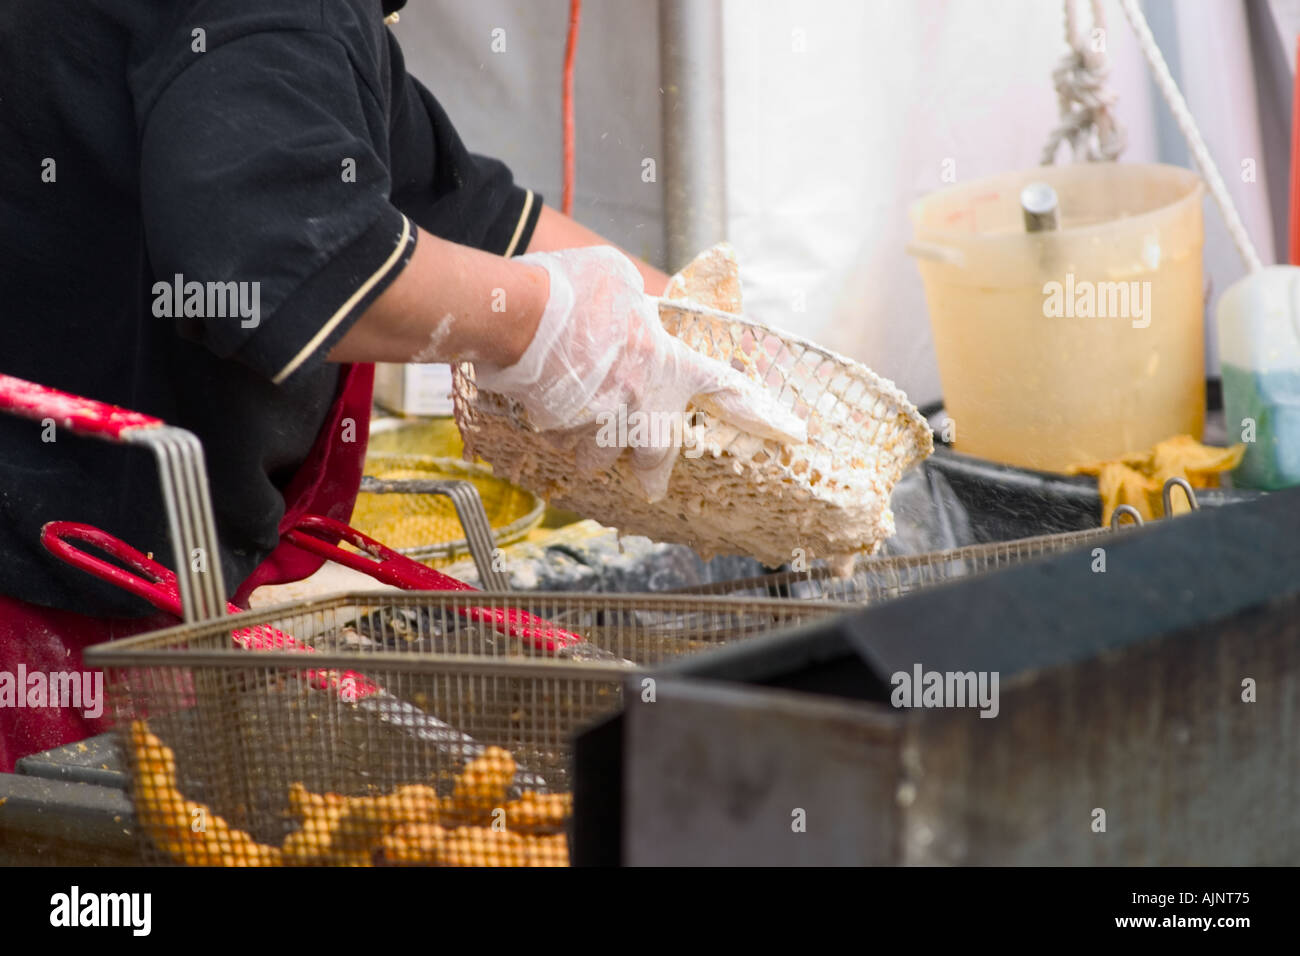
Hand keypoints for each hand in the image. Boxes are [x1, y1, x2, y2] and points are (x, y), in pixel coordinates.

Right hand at [472, 246, 805, 499]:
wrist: (518, 315)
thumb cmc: (570, 290)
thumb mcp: (618, 281)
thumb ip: (637, 303)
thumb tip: (635, 306)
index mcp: (667, 362)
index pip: (728, 390)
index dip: (765, 416)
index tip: (794, 434)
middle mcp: (640, 401)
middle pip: (655, 457)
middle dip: (651, 471)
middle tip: (650, 480)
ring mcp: (600, 422)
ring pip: (598, 457)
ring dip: (591, 447)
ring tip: (578, 423)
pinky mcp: (561, 432)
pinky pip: (561, 444)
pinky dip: (556, 433)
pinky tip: (545, 406)